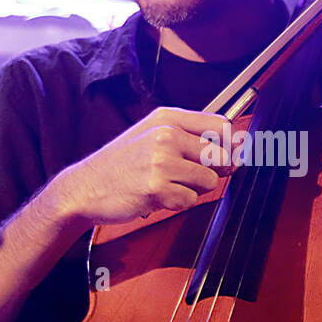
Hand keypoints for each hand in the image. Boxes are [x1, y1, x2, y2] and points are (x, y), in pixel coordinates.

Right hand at [45, 108, 233, 228]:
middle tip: (185, 176)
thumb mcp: (152, 137)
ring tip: (165, 185)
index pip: (220, 124)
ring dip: (191, 189)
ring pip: (208, 180)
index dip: (231, 144)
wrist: (84, 188)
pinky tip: (156, 196)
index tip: (228, 156)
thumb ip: (192, 139)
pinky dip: (177, 203)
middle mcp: (165, 135)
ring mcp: (161, 161)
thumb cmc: (122, 164)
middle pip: (220, 156)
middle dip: (210, 172)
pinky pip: (190, 200)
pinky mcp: (157, 187)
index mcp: (167, 118)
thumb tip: (237, 150)